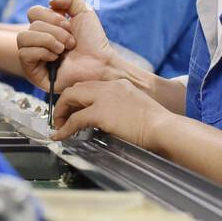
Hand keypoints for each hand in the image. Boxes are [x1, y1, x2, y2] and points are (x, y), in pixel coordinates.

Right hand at [16, 0, 114, 94]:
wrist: (100, 63)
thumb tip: (50, 1)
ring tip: (63, 50)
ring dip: (48, 41)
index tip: (69, 25)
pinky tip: (55, 59)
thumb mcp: (83, 11)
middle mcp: (37, 41)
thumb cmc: (93, 40)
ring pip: (23, 38)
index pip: (33, 12)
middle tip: (71, 41)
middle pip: (31, 25)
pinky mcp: (32, 72)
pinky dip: (42, 52)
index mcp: (46, 27)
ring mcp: (33, 56)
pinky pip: (24, 54)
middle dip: (56, 32)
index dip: (52, 16)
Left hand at [51, 77, 168, 147]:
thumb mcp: (136, 109)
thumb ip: (119, 109)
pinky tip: (60, 136)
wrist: (163, 129)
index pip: (89, 86)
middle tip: (60, 118)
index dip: (76, 97)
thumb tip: (106, 122)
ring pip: (70, 98)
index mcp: (119, 84)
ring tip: (58, 126)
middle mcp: (110, 87)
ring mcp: (104, 98)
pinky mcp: (101, 113)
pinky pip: (74, 120)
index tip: (71, 109)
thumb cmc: (156, 125)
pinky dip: (64, 128)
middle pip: (76, 88)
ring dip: (60, 113)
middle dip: (64, 103)